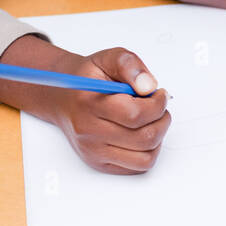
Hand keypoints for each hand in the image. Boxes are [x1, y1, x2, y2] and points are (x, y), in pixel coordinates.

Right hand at [47, 48, 170, 174]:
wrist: (63, 97)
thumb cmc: (89, 79)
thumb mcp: (108, 58)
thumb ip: (130, 66)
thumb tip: (148, 86)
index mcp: (89, 104)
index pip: (135, 114)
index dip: (157, 104)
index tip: (160, 94)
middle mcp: (89, 132)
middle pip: (144, 138)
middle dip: (162, 120)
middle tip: (158, 107)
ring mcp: (94, 152)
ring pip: (146, 158)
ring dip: (158, 138)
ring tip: (151, 121)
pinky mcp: (100, 164)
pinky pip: (138, 167)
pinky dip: (149, 151)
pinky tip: (141, 134)